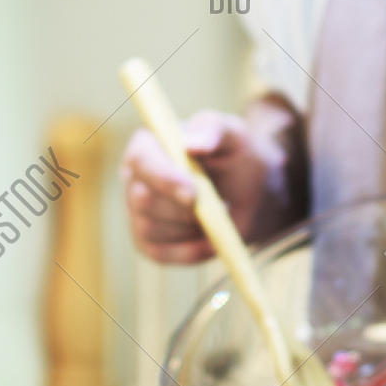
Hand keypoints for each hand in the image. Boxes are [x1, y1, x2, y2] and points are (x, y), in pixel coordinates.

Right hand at [122, 110, 286, 263]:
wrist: (251, 193)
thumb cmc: (236, 156)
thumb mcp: (234, 135)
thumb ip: (213, 130)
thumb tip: (191, 144)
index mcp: (148, 146)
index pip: (141, 161)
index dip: (165, 179)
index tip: (194, 194)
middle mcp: (134, 179)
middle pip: (142, 200)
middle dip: (185, 208)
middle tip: (222, 204)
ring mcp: (137, 213)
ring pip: (150, 229)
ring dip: (192, 228)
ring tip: (219, 213)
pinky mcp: (149, 243)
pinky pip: (162, 255)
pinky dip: (192, 251)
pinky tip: (213, 240)